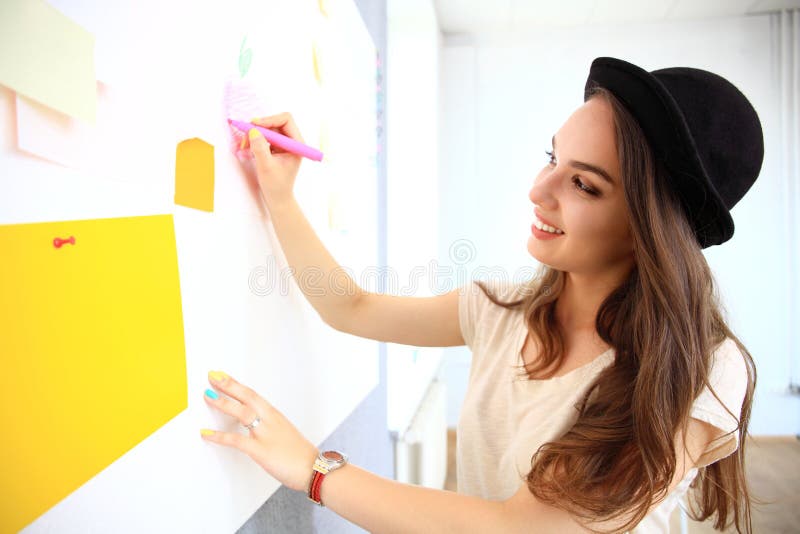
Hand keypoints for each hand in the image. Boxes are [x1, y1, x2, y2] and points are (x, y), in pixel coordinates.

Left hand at [200, 371, 318, 492]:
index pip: (252, 394)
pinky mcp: (261, 450)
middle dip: (229, 384)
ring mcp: (265, 434)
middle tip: (212, 375)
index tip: (223, 376)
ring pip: (242, 412)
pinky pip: (236, 440)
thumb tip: (253, 427)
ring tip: (208, 395)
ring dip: (223, 402)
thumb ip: (268, 428)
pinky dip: (219, 436)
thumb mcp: (284, 434)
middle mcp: (270, 420)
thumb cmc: (300, 455)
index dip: (236, 384)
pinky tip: (206, 433)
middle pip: (247, 396)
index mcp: (275, 415)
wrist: (314, 469)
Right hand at [242, 113, 303, 206]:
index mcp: (297, 144)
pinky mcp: (277, 148)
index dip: (270, 119)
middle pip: (276, 122)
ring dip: (256, 134)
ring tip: (245, 144)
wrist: (277, 198)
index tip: (254, 125)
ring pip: (269, 129)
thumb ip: (260, 148)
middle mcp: (292, 141)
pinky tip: (248, 148)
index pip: (286, 120)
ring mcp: (284, 144)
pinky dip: (256, 140)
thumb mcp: (266, 167)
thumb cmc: (276, 186)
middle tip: (246, 134)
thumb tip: (253, 131)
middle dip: (260, 127)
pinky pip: (265, 137)